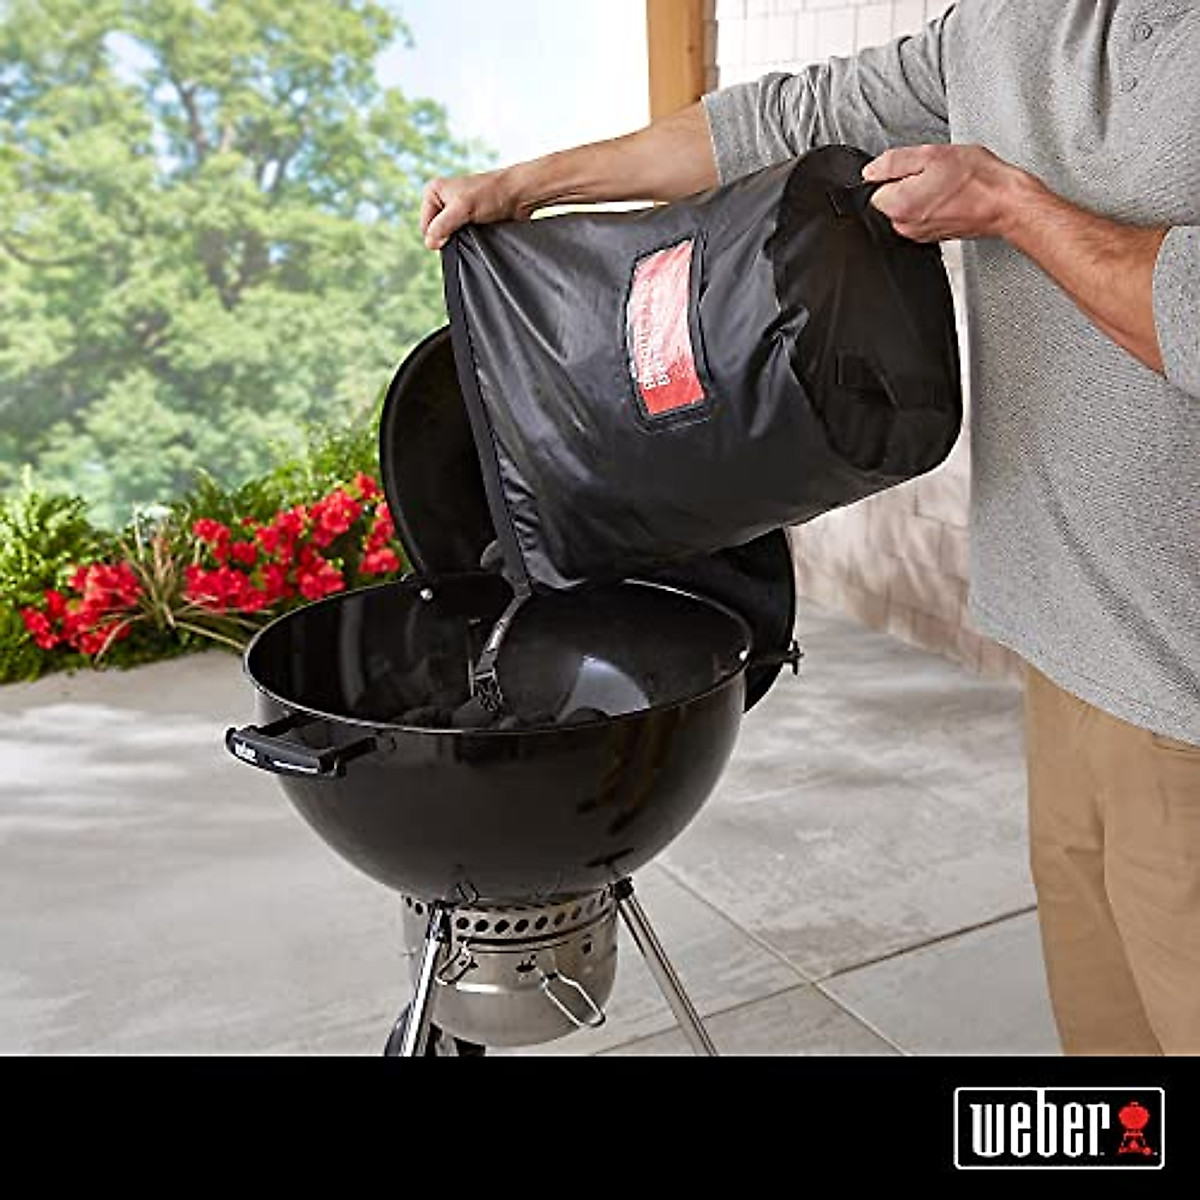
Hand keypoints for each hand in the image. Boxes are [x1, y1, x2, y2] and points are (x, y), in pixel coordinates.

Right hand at [421, 168, 531, 250]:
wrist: (517, 194)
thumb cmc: (491, 193)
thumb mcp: (462, 209)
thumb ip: (442, 226)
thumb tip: (430, 243)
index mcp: (432, 191)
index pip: (425, 226)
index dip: (438, 234)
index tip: (456, 230)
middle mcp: (441, 199)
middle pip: (436, 231)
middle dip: (450, 235)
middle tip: (467, 227)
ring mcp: (454, 210)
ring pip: (449, 235)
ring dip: (461, 237)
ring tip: (475, 226)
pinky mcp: (467, 218)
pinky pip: (461, 235)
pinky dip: (469, 237)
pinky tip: (479, 230)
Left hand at [862, 144, 1037, 242]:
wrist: (1005, 203)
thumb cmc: (977, 180)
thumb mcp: (932, 155)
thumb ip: (894, 162)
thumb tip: (870, 170)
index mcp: (899, 206)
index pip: (873, 189)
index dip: (893, 173)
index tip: (915, 168)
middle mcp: (904, 226)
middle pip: (889, 199)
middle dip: (907, 183)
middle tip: (935, 173)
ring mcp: (918, 234)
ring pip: (906, 206)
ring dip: (920, 193)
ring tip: (946, 184)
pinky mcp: (932, 236)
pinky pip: (921, 215)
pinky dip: (932, 204)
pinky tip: (950, 196)